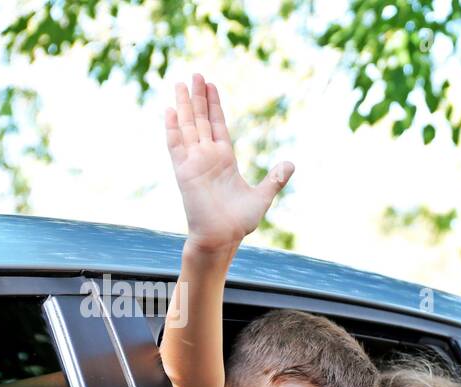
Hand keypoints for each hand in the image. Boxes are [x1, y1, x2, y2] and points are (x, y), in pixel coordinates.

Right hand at [164, 73, 293, 251]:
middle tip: (195, 73)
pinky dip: (172, 128)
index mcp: (224, 159)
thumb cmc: (239, 222)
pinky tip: (170, 109)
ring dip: (184, 104)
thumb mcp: (262, 196)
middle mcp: (207, 156)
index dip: (214, 105)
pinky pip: (176, 145)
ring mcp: (194, 162)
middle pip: (201, 119)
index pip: (217, 125)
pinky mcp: (184, 171)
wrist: (222, 238)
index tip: (211, 85)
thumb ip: (275, 179)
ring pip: (187, 126)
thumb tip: (291, 164)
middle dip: (198, 96)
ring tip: (180, 82)